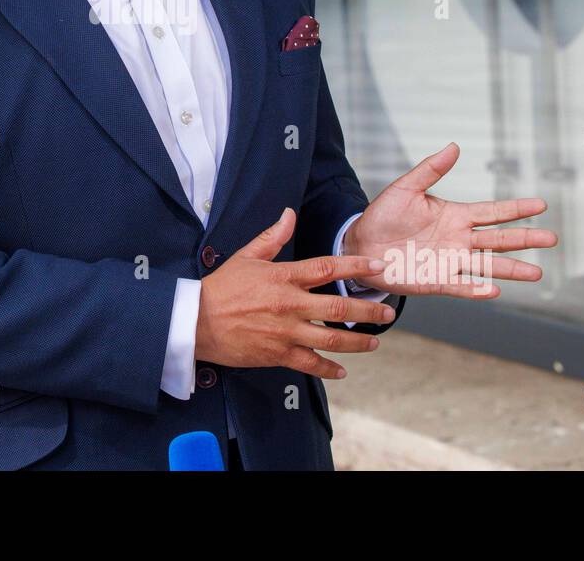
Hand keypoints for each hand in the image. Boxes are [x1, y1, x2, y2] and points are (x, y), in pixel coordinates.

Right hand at [194, 208, 390, 379]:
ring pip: (330, 338)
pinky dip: (328, 369)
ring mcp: (285, 332)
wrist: (196, 321)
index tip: (377, 267)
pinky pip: (309, 363)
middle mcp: (289, 304)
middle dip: (367, 311)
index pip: (326, 268)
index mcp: (283, 277)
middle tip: (387, 314)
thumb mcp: (246, 256)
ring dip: (357, 342)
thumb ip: (272, 237)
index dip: (354, 266)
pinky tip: (341, 370)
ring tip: (374, 342)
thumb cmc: (221, 287)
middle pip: (338, 306)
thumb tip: (289, 214)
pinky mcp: (277, 355)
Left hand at [343, 142, 556, 297]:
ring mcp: (450, 262)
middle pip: (498, 240)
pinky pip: (459, 286)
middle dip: (524, 239)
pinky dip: (475, 289)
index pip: (492, 212)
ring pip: (487, 266)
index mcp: (455, 216)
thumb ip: (430, 170)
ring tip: (536, 273)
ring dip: (511, 269)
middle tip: (551, 238)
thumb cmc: (384, 215)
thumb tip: (454, 146)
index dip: (515, 209)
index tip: (541, 205)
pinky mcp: (435, 281)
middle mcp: (459, 240)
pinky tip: (494, 291)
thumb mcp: (406, 188)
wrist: (361, 244)